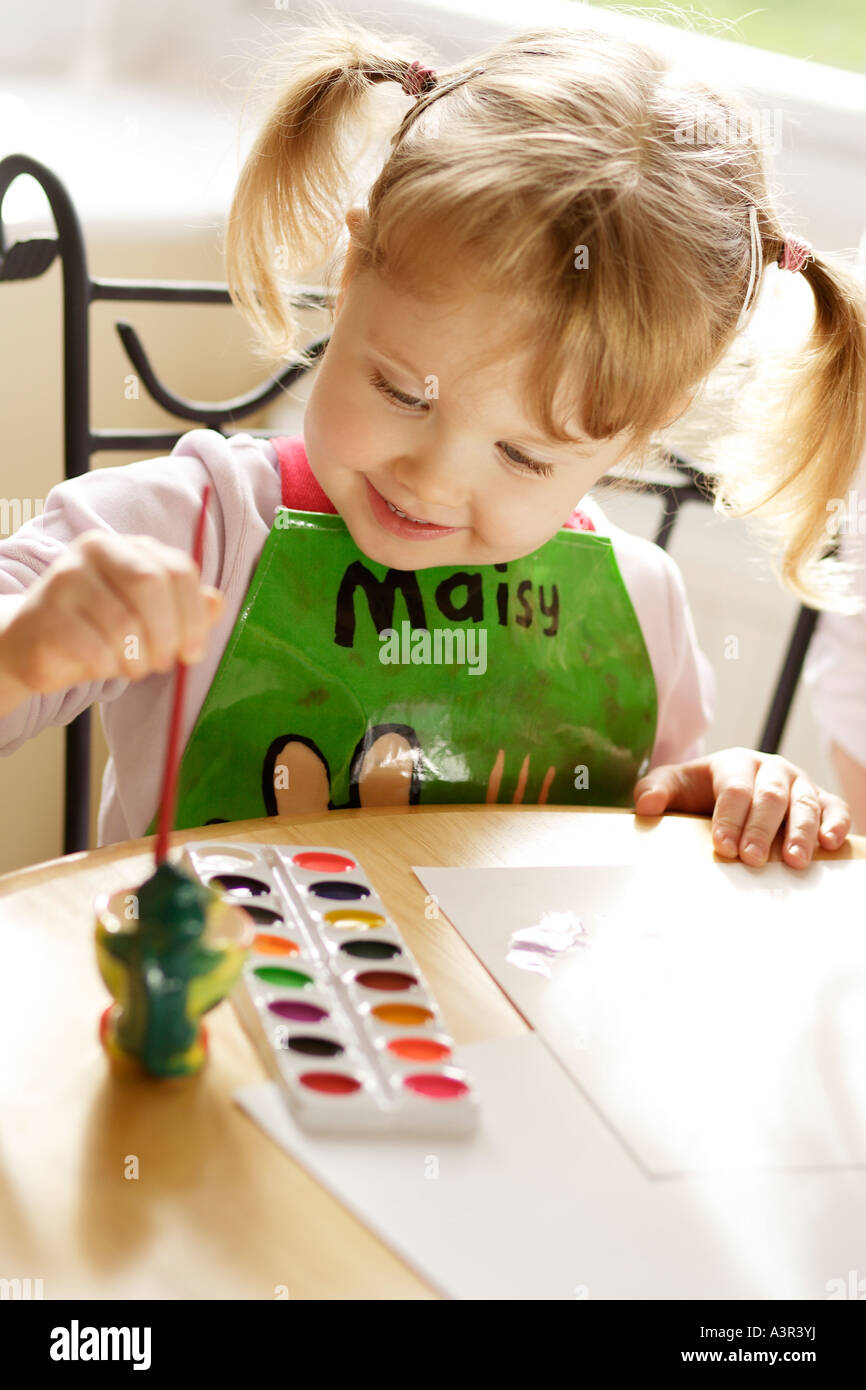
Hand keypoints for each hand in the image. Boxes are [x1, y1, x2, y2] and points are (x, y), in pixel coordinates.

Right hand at [0, 529, 224, 698]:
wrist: (33, 645)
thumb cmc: (98, 630)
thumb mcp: (147, 617)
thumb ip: (185, 608)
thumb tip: (216, 603)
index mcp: (128, 547)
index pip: (178, 570)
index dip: (194, 616)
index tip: (193, 651)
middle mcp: (95, 550)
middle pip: (151, 585)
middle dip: (167, 634)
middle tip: (163, 662)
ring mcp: (66, 578)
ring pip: (123, 622)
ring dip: (138, 658)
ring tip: (133, 668)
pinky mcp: (46, 613)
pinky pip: (94, 647)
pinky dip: (108, 667)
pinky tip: (104, 667)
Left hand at [633, 747, 849, 867]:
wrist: (725, 789)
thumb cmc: (698, 792)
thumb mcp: (673, 787)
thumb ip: (655, 791)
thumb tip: (645, 806)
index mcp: (734, 764)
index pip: (734, 789)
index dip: (729, 817)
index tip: (723, 846)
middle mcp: (770, 770)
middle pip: (770, 797)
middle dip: (761, 828)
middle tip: (752, 858)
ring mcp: (798, 784)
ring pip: (804, 803)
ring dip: (801, 832)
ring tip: (794, 861)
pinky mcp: (820, 799)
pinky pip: (834, 807)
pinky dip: (836, 823)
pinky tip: (829, 844)